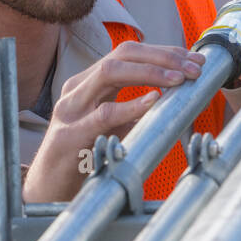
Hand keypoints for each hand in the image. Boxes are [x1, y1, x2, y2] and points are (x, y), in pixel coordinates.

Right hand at [22, 41, 204, 202]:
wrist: (47, 188)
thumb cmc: (82, 155)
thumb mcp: (112, 126)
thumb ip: (135, 110)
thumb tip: (175, 98)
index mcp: (88, 82)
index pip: (128, 52)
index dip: (163, 51)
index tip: (193, 59)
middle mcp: (78, 88)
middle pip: (121, 54)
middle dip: (162, 56)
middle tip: (193, 68)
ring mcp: (71, 109)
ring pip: (109, 73)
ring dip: (150, 73)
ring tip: (179, 79)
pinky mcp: (69, 136)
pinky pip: (103, 115)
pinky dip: (130, 106)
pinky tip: (153, 101)